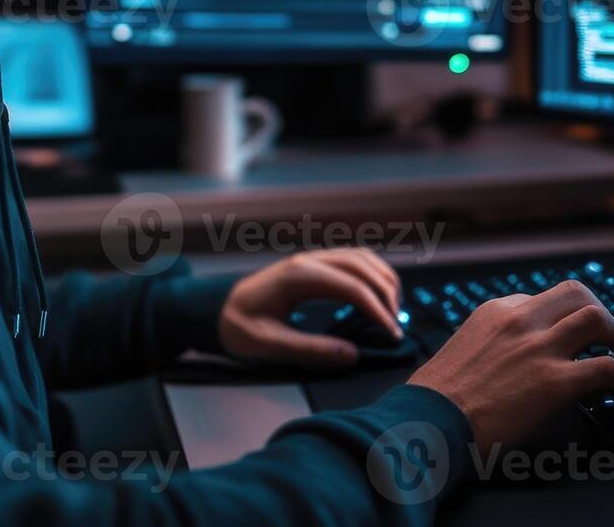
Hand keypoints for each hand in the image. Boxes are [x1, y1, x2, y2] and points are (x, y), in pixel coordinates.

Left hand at [218, 249, 403, 367]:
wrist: (217, 309)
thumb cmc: (239, 327)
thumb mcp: (268, 345)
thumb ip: (310, 350)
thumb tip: (352, 355)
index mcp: (298, 276)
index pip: (350, 286)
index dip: (376, 309)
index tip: (391, 334)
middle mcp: (309, 260)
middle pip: (362, 266)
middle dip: (386, 294)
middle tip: (396, 328)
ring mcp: (313, 259)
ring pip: (362, 258)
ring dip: (383, 280)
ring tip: (392, 313)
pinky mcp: (315, 266)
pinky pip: (353, 261)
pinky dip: (373, 276)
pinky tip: (378, 298)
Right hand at [407, 280, 613, 449]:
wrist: (426, 423)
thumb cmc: (433, 400)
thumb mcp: (457, 353)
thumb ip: (484, 347)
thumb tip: (499, 364)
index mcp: (494, 312)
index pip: (539, 299)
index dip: (558, 318)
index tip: (565, 336)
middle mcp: (520, 321)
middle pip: (575, 293)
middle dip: (597, 312)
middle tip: (605, 336)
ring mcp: (539, 349)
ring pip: (596, 318)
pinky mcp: (554, 382)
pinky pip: (607, 368)